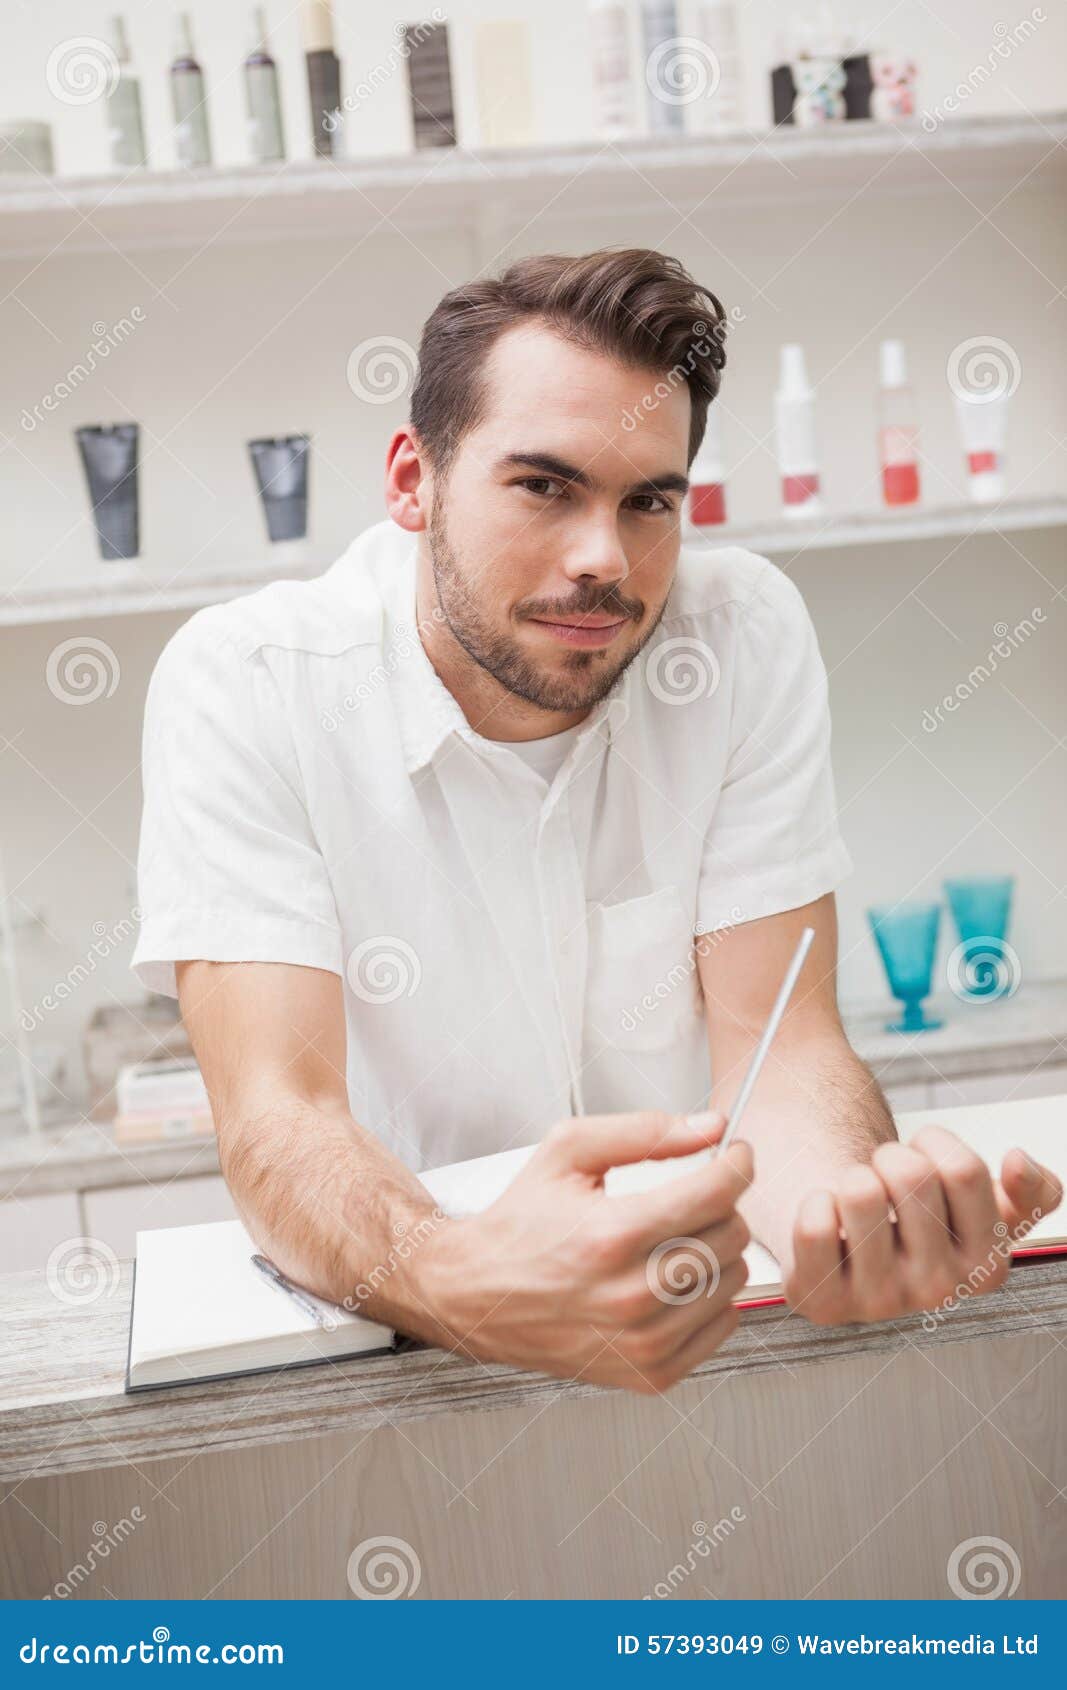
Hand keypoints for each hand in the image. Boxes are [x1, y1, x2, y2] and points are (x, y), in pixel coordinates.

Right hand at [413, 1109, 753, 1393]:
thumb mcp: (567, 1152)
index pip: (715, 1193)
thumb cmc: (519, 1223)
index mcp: (611, 1234)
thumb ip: (644, 1131)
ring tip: (673, 1240)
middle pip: (731, 1235)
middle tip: (690, 1197)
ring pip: (734, 1279)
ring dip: (716, 1250)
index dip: (736, 1164)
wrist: (476, 1294)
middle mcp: (631, 1295)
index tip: (735, 1155)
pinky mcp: (651, 1373)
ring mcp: (643, 1342)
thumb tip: (711, 1127)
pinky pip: (724, 1325)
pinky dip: (710, 1297)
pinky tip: (672, 1281)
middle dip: (720, 1204)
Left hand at [783, 1124, 1063, 1325]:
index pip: (964, 1169)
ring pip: (859, 1191)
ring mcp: (880, 1302)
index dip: (934, 1142)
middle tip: (886, 1181)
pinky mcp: (825, 1302)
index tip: (926, 1158)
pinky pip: (813, 1227)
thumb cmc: (920, 1218)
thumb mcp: (987, 1206)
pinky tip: (827, 1221)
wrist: (856, 1247)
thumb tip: (1018, 1160)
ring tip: (858, 1203)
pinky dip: (814, 1204)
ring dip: (853, 1177)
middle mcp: (938, 1291)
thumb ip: (1031, 1190)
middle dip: (891, 1156)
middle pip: (909, 1172)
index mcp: (986, 1266)